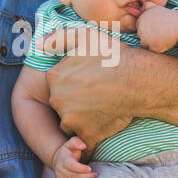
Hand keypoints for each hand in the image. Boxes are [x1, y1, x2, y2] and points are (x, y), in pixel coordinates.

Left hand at [43, 35, 144, 153]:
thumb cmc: (114, 56)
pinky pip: (85, 140)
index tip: (89, 81)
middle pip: (62, 105)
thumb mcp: (85, 36)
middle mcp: (57, 99)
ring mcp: (71, 119)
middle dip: (75, 102)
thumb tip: (38, 45)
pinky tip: (105, 125)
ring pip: (71, 123)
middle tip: (97, 95)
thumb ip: (59, 39)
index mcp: (54, 77)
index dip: (74, 84)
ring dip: (82, 120)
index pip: (57, 85)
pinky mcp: (87, 134)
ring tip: (102, 108)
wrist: (138, 80)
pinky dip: (93, 136)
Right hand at [51, 136, 96, 177]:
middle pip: (72, 177)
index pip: (70, 165)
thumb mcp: (72, 143)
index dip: (80, 168)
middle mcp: (60, 172)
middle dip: (86, 177)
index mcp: (63, 160)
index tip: (90, 169)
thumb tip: (83, 145)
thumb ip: (77, 142)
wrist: (59, 160)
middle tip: (96, 175)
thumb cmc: (70, 151)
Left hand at [135, 1, 177, 53]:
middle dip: (150, 37)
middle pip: (141, 37)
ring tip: (162, 36)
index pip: (140, 29)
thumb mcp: (157, 8)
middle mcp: (141, 28)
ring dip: (152, 43)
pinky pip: (152, 50)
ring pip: (145, 45)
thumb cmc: (169, 17)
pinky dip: (157, 48)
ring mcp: (145, 38)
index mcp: (140, 19)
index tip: (157, 27)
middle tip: (161, 31)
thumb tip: (142, 4)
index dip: (148, 30)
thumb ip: (147, 6)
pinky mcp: (152, 46)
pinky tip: (164, 41)